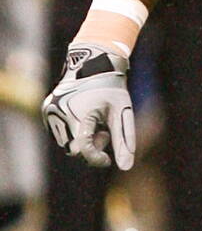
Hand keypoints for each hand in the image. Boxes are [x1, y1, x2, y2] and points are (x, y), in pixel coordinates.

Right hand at [42, 43, 135, 169]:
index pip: (83, 149)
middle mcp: (59, 113)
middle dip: (90, 146)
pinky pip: (58, 133)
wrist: (94, 63)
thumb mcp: (121, 114)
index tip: (107, 160)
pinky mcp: (46, 110)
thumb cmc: (112, 89)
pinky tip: (83, 118)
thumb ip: (123, 141)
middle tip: (104, 132)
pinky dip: (71, 132)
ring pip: (65, 143)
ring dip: (80, 140)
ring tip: (95, 123)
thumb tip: (126, 167)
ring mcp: (50, 111)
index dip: (96, 158)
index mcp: (78, 114)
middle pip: (73, 149)